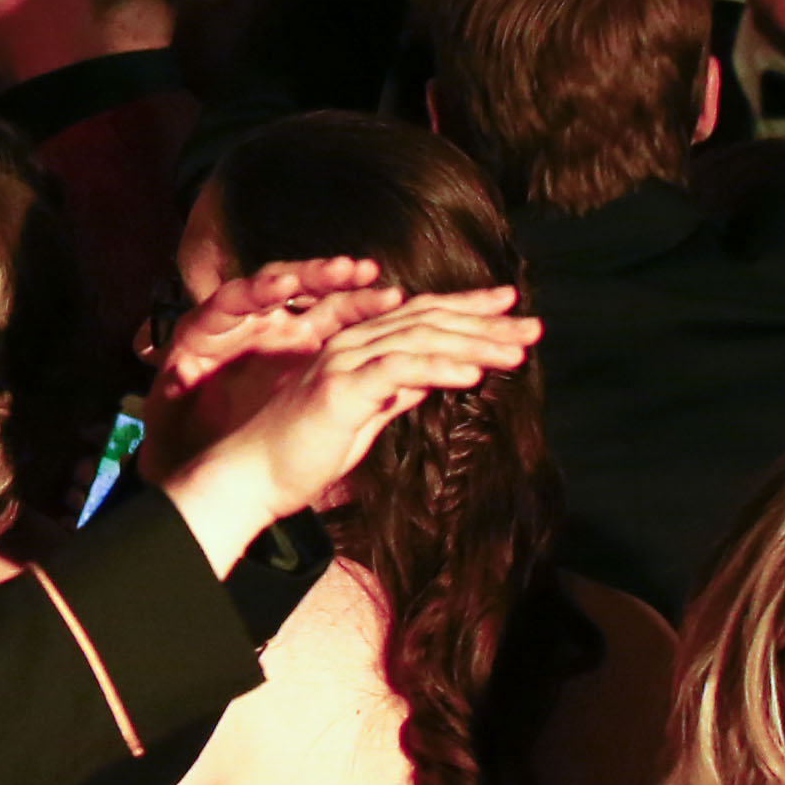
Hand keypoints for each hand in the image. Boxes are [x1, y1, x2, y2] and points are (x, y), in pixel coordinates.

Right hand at [143, 269, 540, 575]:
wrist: (252, 476)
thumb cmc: (301, 452)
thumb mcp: (363, 418)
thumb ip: (394, 392)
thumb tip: (433, 377)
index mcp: (356, 348)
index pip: (420, 318)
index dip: (467, 309)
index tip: (511, 308)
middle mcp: (349, 344)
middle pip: (426, 320)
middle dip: (483, 321)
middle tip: (532, 324)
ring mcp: (342, 363)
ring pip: (418, 339)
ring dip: (473, 343)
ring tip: (518, 350)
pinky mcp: (340, 389)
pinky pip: (397, 370)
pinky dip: (439, 368)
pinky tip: (473, 374)